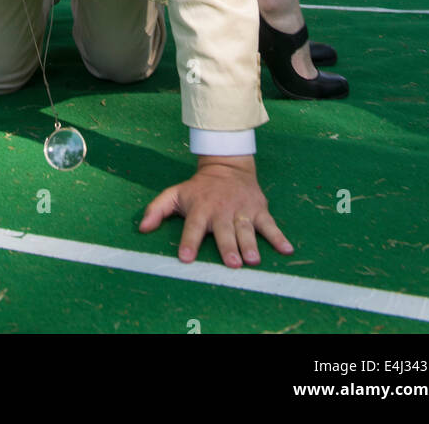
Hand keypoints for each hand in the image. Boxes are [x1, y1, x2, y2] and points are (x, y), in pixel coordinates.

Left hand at [139, 158, 292, 266]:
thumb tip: (141, 228)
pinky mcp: (259, 208)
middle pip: (224, 231)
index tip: (186, 258)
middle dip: (228, 246)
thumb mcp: (175, 193)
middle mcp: (221, 210)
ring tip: (253, 260)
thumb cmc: (199, 188)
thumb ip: (157, 209)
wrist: (227, 164)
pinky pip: (270, 224)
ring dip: (251, 244)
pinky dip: (279, 237)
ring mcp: (242, 209)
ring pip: (247, 229)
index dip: (189, 241)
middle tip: (232, 263)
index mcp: (200, 207)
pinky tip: (287, 250)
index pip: (193, 226)